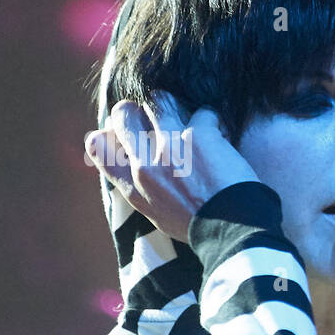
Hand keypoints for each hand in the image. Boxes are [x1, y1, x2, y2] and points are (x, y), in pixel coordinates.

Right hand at [84, 93, 260, 244]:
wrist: (234, 233)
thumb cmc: (203, 229)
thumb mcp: (161, 217)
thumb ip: (145, 191)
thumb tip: (136, 167)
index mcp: (134, 189)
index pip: (100, 147)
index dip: (110, 131)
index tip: (124, 130)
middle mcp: (145, 166)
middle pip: (124, 114)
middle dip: (138, 108)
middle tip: (158, 112)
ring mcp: (170, 147)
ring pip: (160, 101)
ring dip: (176, 105)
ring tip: (193, 119)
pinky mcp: (198, 136)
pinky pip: (204, 112)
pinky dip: (215, 122)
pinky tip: (224, 135)